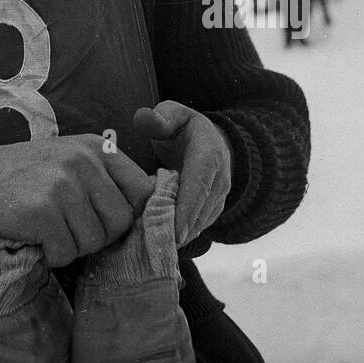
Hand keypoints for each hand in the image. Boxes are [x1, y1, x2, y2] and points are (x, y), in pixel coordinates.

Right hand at [0, 135, 154, 268]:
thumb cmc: (33, 173)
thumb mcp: (74, 159)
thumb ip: (108, 177)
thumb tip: (153, 209)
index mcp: (98, 149)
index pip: (143, 191)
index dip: (131, 214)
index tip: (110, 222)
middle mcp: (84, 163)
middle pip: (121, 223)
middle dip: (100, 235)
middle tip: (72, 227)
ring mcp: (63, 186)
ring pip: (94, 242)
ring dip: (73, 246)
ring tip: (52, 228)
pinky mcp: (42, 212)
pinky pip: (65, 253)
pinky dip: (52, 254)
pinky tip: (37, 236)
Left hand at [133, 101, 231, 246]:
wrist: (209, 140)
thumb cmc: (183, 127)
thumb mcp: (172, 114)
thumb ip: (159, 118)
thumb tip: (143, 119)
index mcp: (209, 154)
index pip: (199, 184)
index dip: (188, 209)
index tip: (176, 231)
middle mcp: (220, 179)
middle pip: (201, 209)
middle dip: (180, 229)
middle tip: (156, 246)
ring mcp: (219, 197)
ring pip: (201, 222)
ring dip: (181, 235)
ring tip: (155, 247)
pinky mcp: (213, 209)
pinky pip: (199, 226)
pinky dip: (183, 235)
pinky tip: (162, 243)